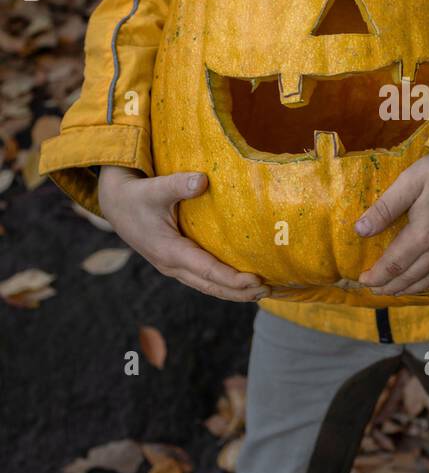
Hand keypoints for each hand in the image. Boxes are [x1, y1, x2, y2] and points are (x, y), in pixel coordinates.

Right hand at [98, 166, 267, 302]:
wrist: (115, 205)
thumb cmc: (137, 196)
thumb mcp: (155, 188)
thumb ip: (178, 185)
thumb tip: (202, 180)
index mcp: (169, 251)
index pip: (206, 270)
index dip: (232, 278)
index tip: (255, 280)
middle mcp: (172, 265)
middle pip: (210, 286)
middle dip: (239, 292)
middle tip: (268, 290)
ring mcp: (173, 267)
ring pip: (207, 286)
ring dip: (233, 292)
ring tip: (261, 292)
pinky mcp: (176, 264)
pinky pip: (203, 279)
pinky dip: (223, 284)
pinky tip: (241, 284)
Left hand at [353, 150, 428, 295]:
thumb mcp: (411, 180)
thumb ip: (385, 208)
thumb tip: (359, 230)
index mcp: (423, 235)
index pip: (393, 265)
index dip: (377, 276)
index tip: (363, 280)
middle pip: (411, 277)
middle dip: (390, 286)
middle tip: (375, 290)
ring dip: (412, 288)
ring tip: (397, 292)